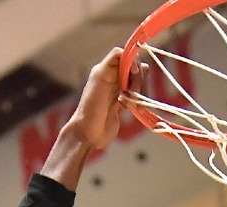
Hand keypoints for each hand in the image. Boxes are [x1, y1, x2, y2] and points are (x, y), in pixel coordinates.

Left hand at [42, 48, 143, 189]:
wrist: (88, 133)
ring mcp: (117, 91)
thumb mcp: (100, 79)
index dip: (132, 62)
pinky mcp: (122, 104)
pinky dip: (138, 102)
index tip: (134, 73)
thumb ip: (113, 61)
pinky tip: (134, 109)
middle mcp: (110, 78)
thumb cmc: (91, 106)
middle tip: (131, 92)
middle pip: (133, 69)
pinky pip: (136, 98)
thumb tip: (129, 53)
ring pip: (136, 83)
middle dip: (137, 79)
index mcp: (104, 69)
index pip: (124, 56)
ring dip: (138, 92)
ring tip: (130, 103)